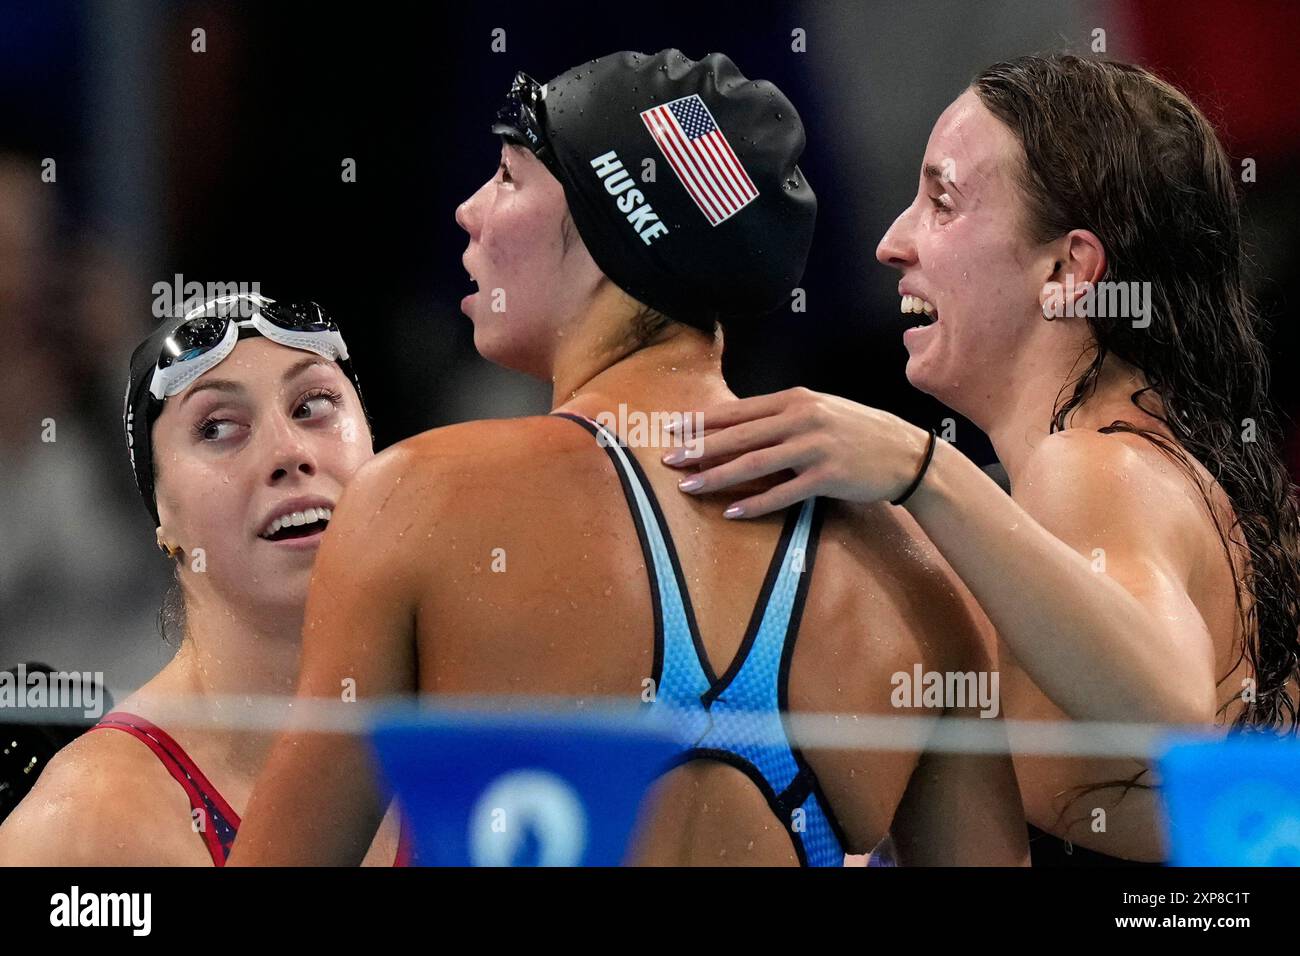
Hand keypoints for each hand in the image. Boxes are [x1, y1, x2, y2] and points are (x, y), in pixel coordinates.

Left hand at [661, 387, 932, 517]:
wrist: (906, 453)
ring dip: (718, 476)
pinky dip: (755, 504)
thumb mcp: (820, 410)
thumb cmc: (857, 431)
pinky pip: (783, 494)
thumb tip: (738, 424)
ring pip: (754, 463)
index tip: (671, 427)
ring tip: (689, 486)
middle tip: (668, 459)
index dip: (702, 420)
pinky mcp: (828, 477)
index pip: (738, 410)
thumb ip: (782, 414)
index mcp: (796, 399)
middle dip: (699, 448)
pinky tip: (731, 512)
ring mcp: (815, 447)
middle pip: (739, 435)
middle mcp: (802, 418)